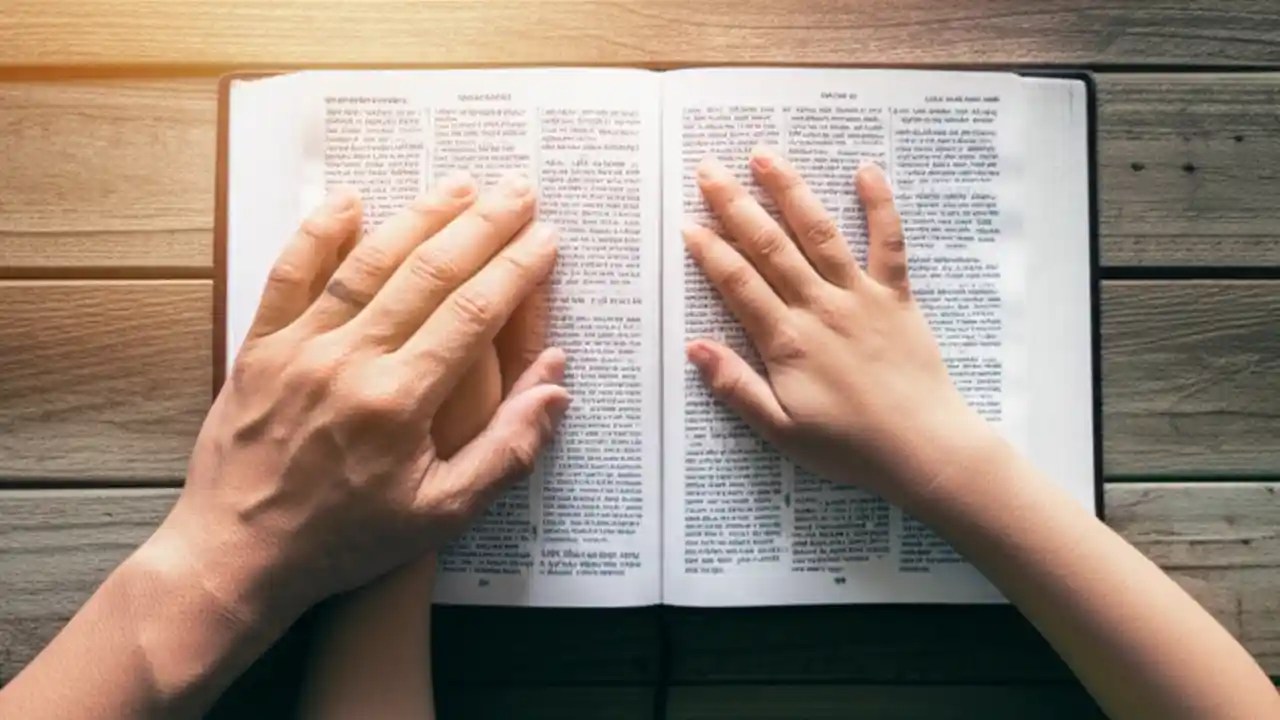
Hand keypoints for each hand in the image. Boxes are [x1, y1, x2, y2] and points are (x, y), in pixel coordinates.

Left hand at [147, 171, 569, 627]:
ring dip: (417, 217)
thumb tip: (556, 386)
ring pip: (368, 263)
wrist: (236, 557)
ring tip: (459, 184)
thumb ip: (506, 451)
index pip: (473, 315)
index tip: (546, 238)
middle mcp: (349, 362)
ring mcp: (298, 348)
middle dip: (482, 226)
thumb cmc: (345, 542)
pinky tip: (350, 199)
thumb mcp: (441, 515)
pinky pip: (290, 274)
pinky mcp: (259, 348)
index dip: (516, 269)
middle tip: (519, 190)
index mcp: (399, 403)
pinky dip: (319, 233)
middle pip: (428, 274)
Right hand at [684, 147, 994, 505]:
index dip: (710, 251)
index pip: (738, 283)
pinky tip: (866, 170)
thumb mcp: (781, 430)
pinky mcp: (897, 296)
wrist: (924, 449)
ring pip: (819, 233)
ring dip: (790, 190)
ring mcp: (861, 297)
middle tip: (709, 169)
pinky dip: (879, 205)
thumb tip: (695, 348)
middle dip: (735, 205)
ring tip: (765, 155)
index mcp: (787, 342)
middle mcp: (820, 308)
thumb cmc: (850, 447)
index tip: (688, 222)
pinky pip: (889, 243)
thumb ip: (737, 387)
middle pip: (770, 246)